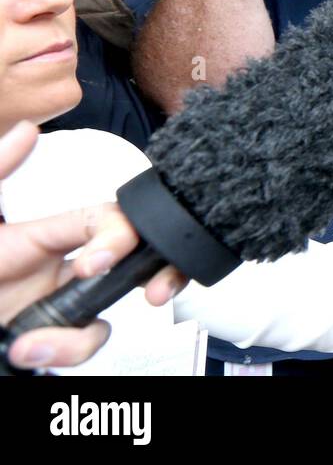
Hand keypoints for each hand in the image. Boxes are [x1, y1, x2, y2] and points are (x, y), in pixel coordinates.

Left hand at [0, 123, 186, 369]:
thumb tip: (27, 130)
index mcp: (41, 239)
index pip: (103, 222)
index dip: (120, 234)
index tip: (96, 260)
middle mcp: (57, 275)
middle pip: (131, 266)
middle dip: (155, 274)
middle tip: (150, 293)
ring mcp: (55, 312)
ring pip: (108, 315)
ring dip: (79, 336)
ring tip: (30, 345)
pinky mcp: (50, 344)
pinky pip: (86, 345)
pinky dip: (63, 353)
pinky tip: (25, 352)